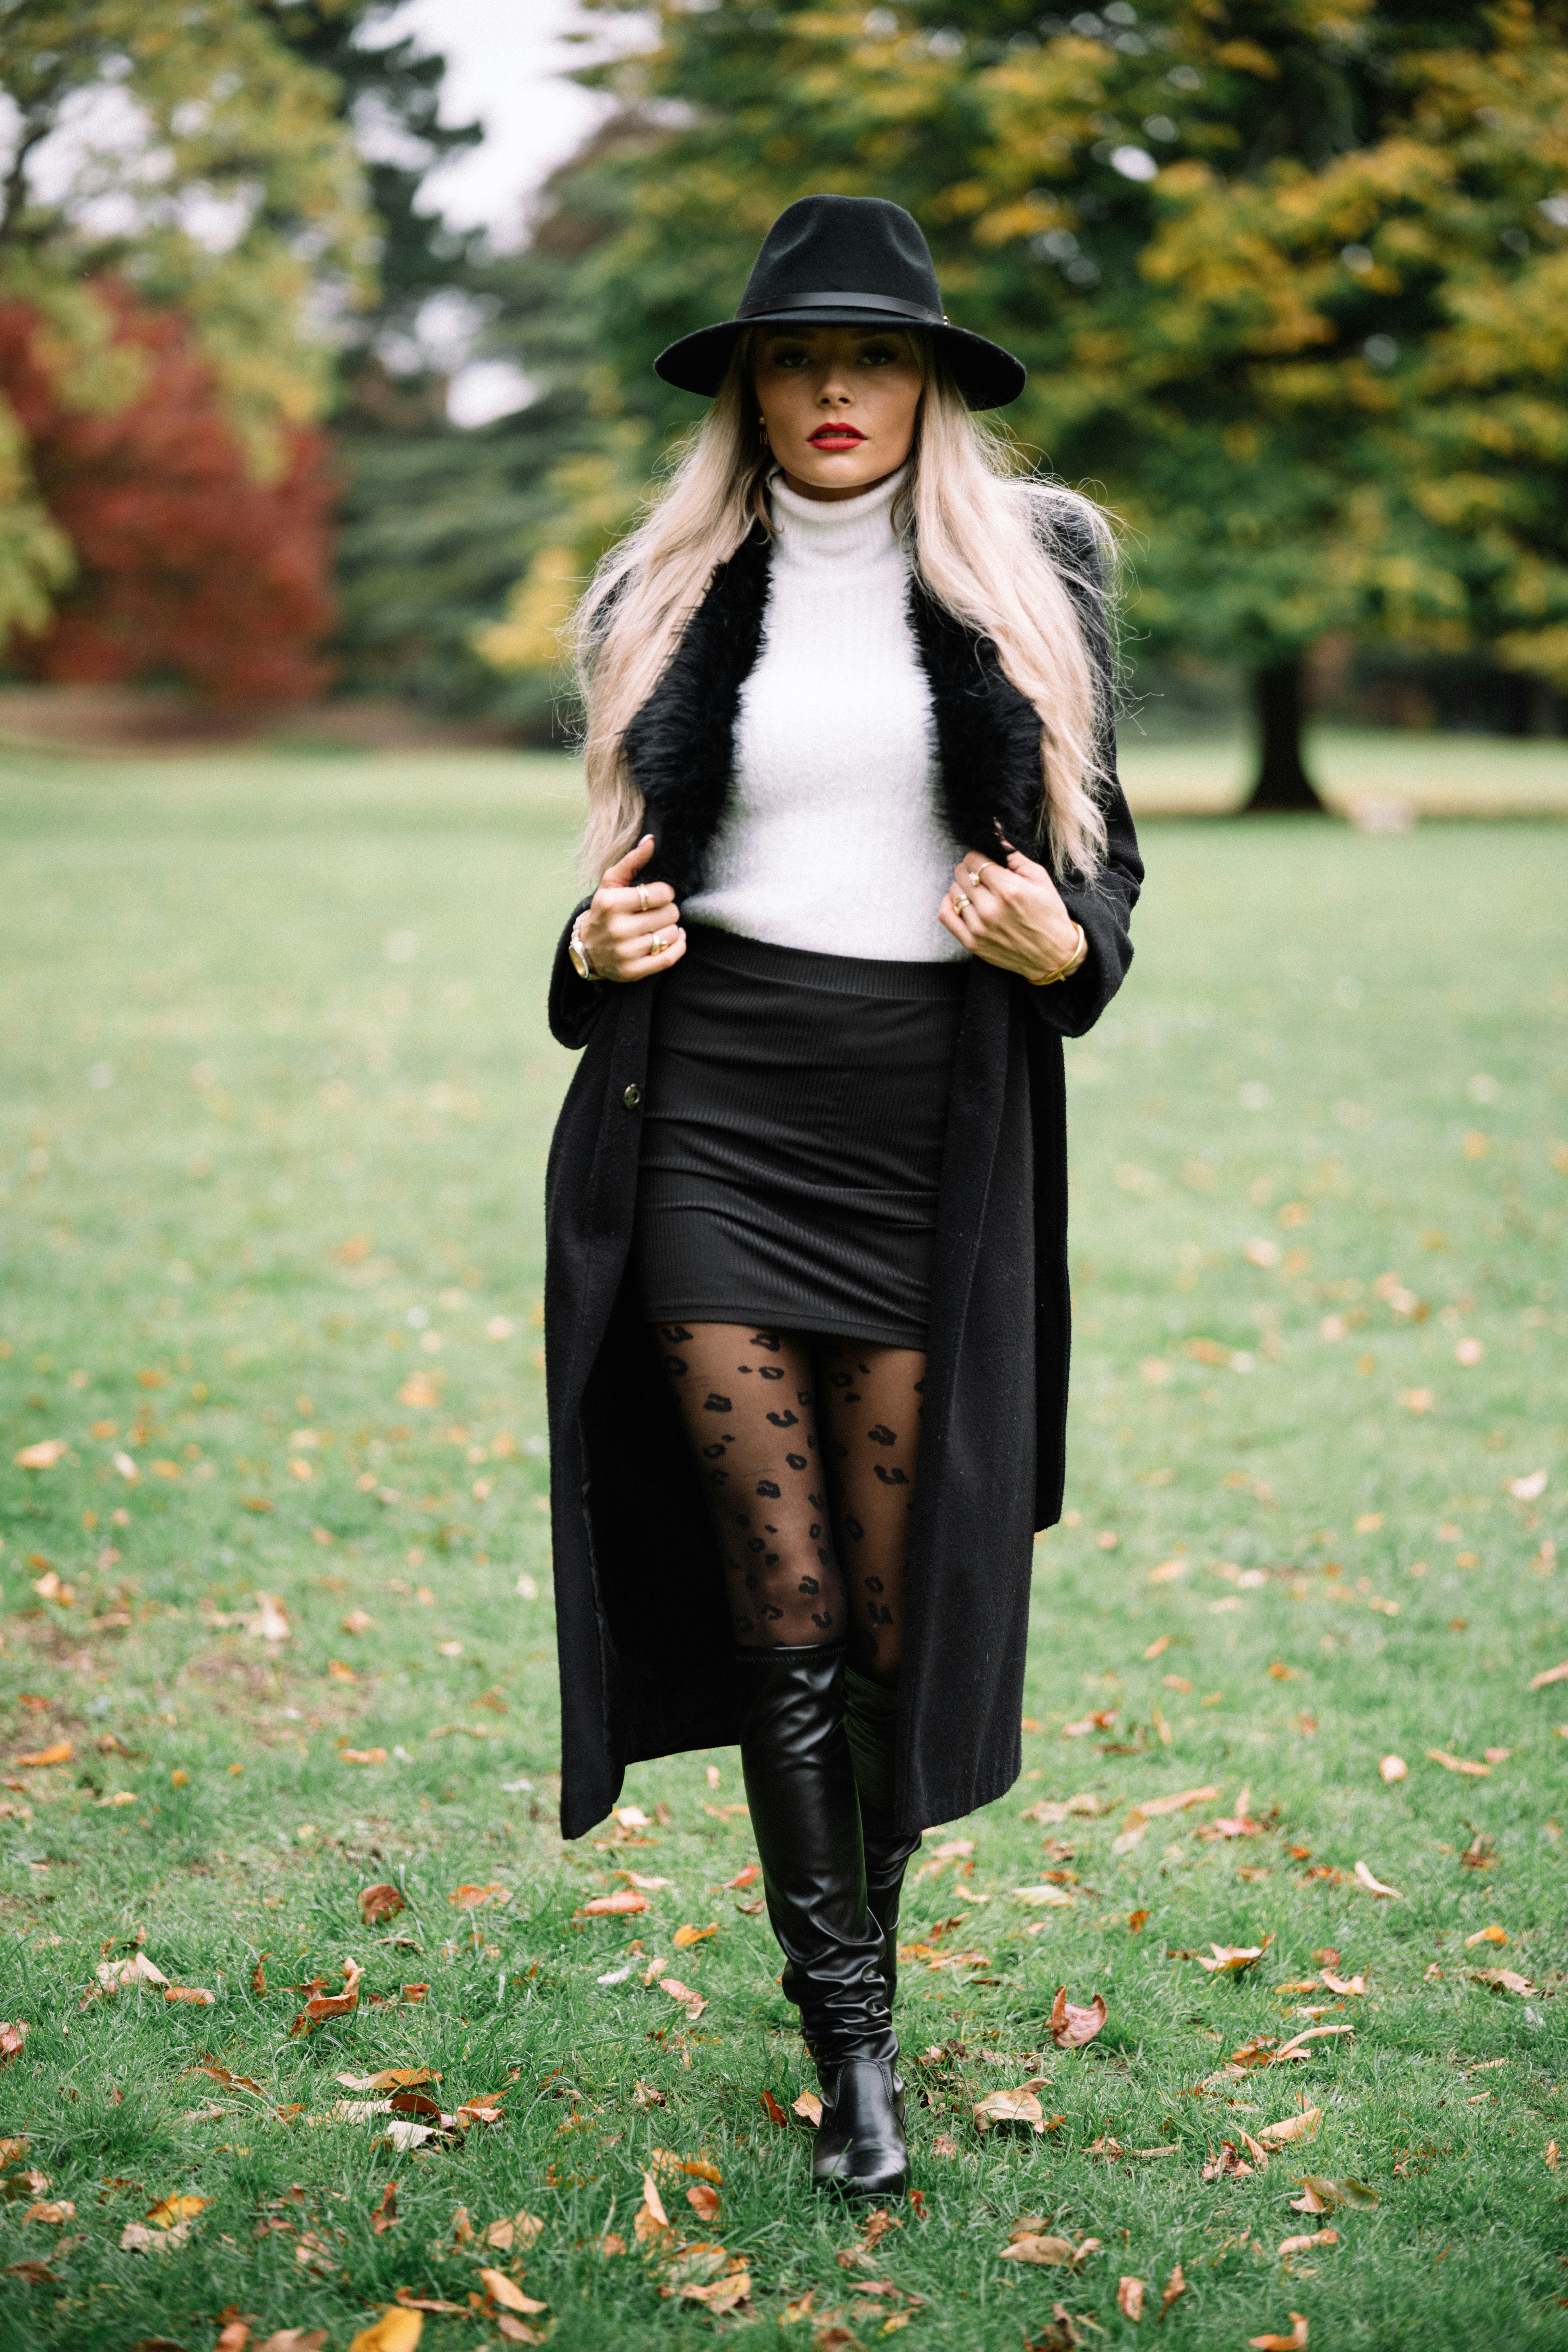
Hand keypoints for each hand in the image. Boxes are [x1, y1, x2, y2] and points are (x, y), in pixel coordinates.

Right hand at [576, 834, 686, 982]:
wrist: (587, 949)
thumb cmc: (604, 910)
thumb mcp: (612, 883)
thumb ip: (632, 861)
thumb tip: (652, 840)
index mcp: (612, 904)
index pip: (661, 893)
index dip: (665, 893)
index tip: (657, 896)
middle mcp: (617, 929)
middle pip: (670, 914)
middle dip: (668, 910)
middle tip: (657, 912)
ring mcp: (625, 953)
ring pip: (672, 934)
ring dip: (670, 929)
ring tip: (658, 926)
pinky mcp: (632, 971)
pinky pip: (670, 957)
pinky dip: (678, 946)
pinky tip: (673, 939)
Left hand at [938, 842, 1080, 982]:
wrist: (1054, 954)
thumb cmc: (1049, 914)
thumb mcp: (1039, 878)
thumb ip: (1013, 855)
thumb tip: (994, 832)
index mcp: (1008, 889)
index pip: (974, 859)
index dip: (979, 857)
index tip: (985, 862)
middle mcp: (990, 909)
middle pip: (961, 873)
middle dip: (971, 870)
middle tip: (983, 876)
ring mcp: (979, 927)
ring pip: (953, 891)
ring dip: (963, 888)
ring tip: (979, 892)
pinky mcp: (972, 943)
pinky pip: (946, 915)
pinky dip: (949, 904)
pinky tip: (962, 902)